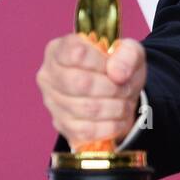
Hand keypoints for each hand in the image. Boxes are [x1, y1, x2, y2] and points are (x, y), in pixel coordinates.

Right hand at [36, 33, 145, 147]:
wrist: (119, 94)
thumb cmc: (118, 68)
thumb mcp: (130, 52)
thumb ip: (128, 54)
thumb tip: (117, 73)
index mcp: (59, 50)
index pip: (75, 53)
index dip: (101, 62)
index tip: (114, 67)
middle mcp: (49, 75)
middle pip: (81, 83)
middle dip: (113, 88)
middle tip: (125, 88)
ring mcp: (52, 103)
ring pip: (88, 108)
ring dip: (116, 107)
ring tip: (123, 101)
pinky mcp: (62, 126)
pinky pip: (90, 130)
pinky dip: (112, 125)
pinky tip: (118, 117)